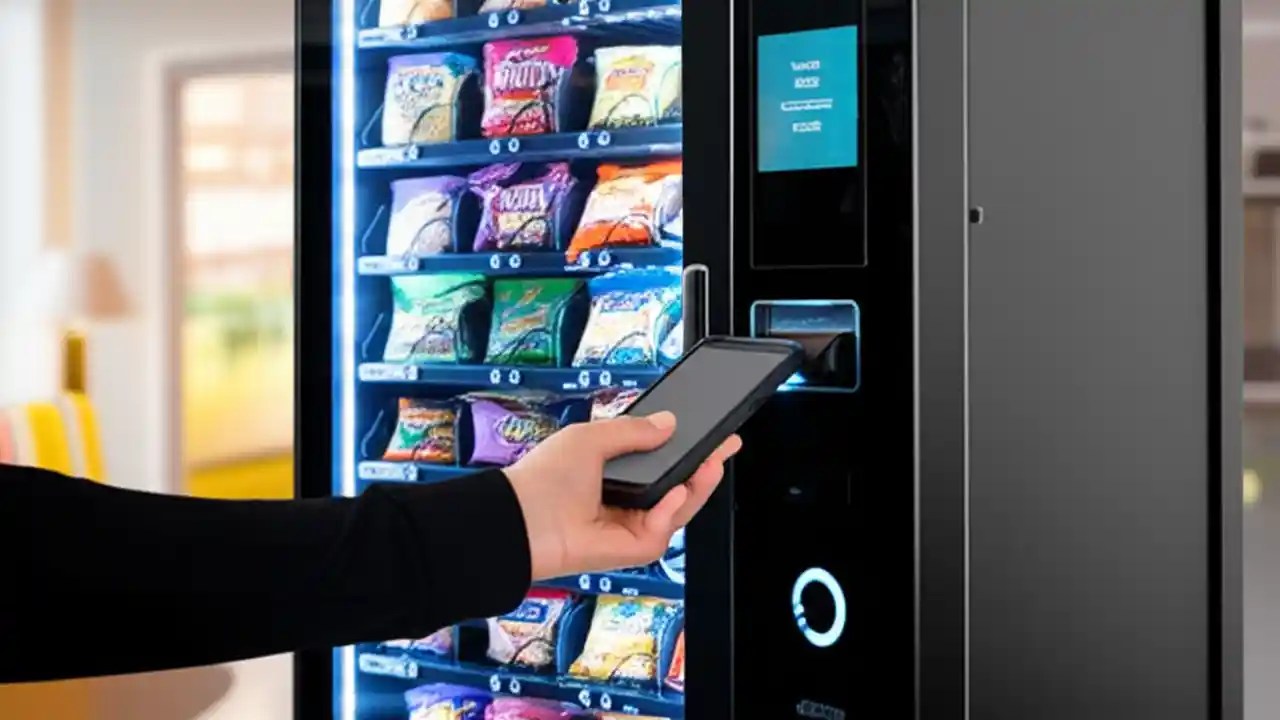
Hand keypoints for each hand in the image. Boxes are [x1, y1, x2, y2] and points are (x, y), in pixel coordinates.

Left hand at [503, 411, 740, 580]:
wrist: (521, 518)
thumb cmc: (545, 478)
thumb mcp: (591, 438)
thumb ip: (633, 430)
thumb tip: (667, 423)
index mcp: (614, 474)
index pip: (662, 463)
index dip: (688, 451)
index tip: (713, 436)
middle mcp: (625, 501)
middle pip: (678, 487)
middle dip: (705, 468)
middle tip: (723, 447)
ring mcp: (629, 527)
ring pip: (679, 510)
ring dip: (698, 488)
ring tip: (709, 465)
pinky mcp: (630, 550)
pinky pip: (663, 533)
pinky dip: (670, 513)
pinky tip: (671, 495)